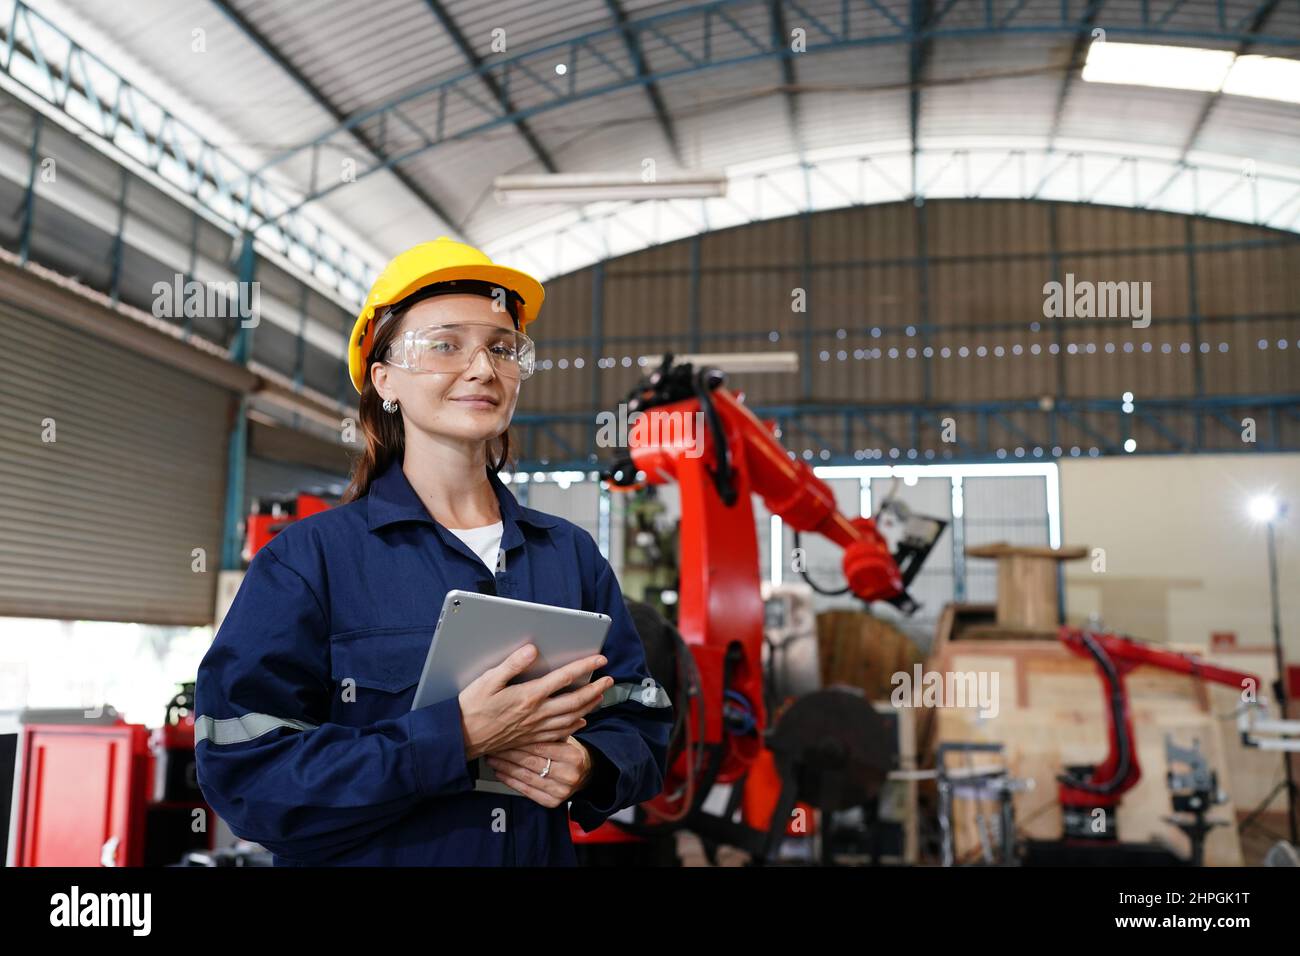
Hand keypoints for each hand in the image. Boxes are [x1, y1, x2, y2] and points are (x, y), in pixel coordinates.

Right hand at [457, 644, 612, 760]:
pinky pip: (560, 733)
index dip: (584, 666)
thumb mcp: (488, 680)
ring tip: (600, 696)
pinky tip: (580, 722)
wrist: (462, 738)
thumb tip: (532, 650)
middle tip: (609, 679)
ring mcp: (535, 728)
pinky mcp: (531, 737)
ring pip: (571, 717)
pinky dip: (574, 726)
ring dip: (589, 705)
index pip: (564, 677)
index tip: (599, 658)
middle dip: (595, 688)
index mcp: (528, 695)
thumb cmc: (471, 707)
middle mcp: (536, 713)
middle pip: (575, 700)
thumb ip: (512, 664)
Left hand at [485, 737, 595, 807]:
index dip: (519, 742)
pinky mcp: (552, 802)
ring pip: (526, 777)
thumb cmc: (569, 752)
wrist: (584, 773)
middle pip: (531, 762)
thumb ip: (547, 732)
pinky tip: (500, 773)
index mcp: (572, 756)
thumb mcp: (565, 738)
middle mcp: (568, 775)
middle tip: (494, 747)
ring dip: (505, 767)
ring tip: (492, 758)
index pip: (539, 747)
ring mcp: (560, 791)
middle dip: (508, 754)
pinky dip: (510, 781)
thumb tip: (520, 721)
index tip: (504, 736)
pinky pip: (526, 791)